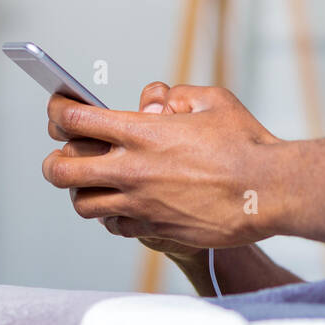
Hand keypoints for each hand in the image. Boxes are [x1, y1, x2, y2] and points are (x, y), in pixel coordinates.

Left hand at [43, 81, 282, 249]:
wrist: (270, 191)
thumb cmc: (247, 143)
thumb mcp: (214, 100)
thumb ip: (178, 96)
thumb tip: (157, 103)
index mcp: (143, 132)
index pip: (76, 120)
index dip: (57, 112)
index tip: (57, 110)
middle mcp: (133, 169)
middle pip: (62, 168)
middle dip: (54, 160)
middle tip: (60, 155)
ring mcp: (141, 203)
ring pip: (81, 204)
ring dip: (80, 191)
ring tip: (90, 183)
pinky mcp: (155, 228)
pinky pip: (113, 226)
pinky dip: (110, 215)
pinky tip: (122, 205)